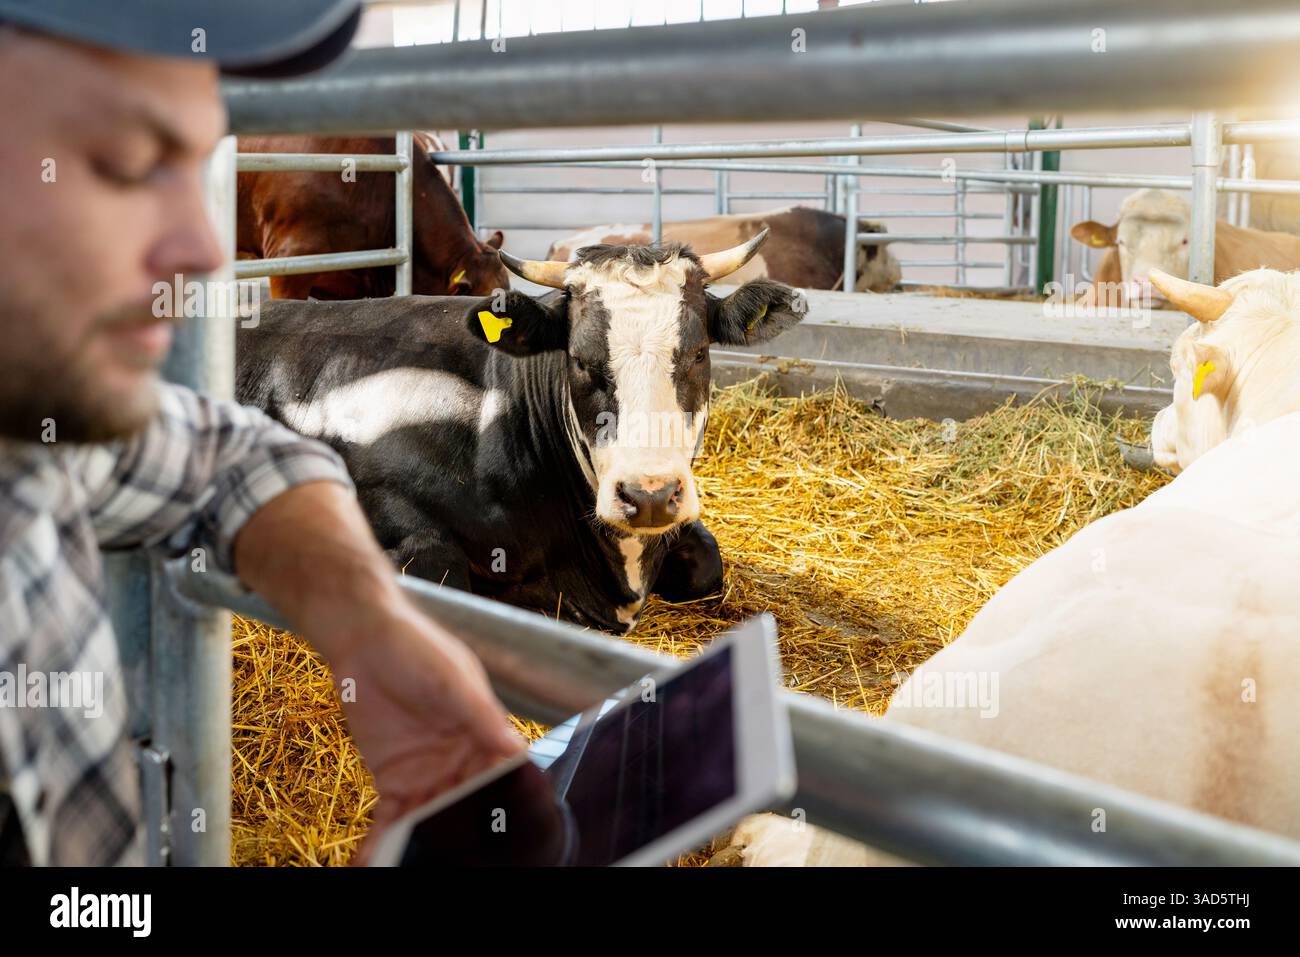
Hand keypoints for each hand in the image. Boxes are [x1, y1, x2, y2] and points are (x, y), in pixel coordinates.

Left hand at [324, 601, 525, 865]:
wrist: (362, 640)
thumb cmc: (416, 648)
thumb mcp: (452, 679)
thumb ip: (481, 715)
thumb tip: (515, 748)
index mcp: (485, 737)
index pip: (502, 777)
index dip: (503, 804)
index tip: (500, 831)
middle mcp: (462, 761)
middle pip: (467, 808)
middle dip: (463, 837)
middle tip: (457, 860)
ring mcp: (428, 775)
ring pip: (430, 821)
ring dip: (422, 847)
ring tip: (408, 868)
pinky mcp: (392, 781)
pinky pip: (392, 819)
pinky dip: (385, 843)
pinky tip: (377, 861)